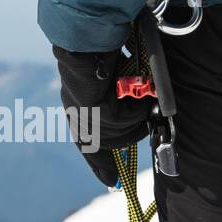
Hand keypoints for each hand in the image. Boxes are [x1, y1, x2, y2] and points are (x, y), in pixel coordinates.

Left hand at [52, 44, 152, 186]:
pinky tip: (133, 86)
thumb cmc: (99, 52)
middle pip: (112, 143)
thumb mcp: (108, 80)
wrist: (87, 39)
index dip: (101, 165)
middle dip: (131, 130)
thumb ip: (116, 99)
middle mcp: (78, 119)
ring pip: (124, 132)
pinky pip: (128, 119)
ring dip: (137, 114)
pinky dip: (136, 104)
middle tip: (144, 113)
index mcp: (77, 111)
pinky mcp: (97, 114)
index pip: (88, 147)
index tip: (111, 182)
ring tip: (139, 92)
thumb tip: (138, 112)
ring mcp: (86, 119)